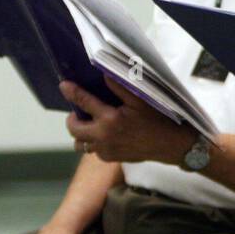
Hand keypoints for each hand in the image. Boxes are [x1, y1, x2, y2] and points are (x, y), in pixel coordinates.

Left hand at [61, 77, 194, 164]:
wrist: (170, 145)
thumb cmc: (157, 120)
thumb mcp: (141, 100)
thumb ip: (120, 87)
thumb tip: (104, 74)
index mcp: (110, 118)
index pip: (83, 102)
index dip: (71, 92)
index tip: (64, 85)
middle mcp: (103, 136)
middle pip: (74, 129)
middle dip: (72, 120)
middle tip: (78, 114)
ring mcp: (106, 150)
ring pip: (80, 144)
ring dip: (81, 135)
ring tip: (90, 127)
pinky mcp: (111, 158)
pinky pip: (94, 152)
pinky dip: (94, 144)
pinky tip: (105, 137)